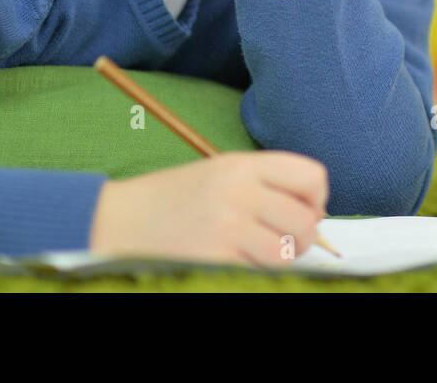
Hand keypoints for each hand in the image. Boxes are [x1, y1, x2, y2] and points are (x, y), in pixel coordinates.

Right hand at [88, 151, 329, 267]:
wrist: (119, 221)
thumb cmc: (175, 199)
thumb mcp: (221, 173)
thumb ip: (266, 185)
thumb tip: (314, 214)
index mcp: (243, 165)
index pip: (311, 177)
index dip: (317, 199)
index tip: (306, 209)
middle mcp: (239, 192)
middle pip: (305, 221)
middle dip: (302, 237)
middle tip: (281, 238)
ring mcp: (228, 227)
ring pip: (288, 252)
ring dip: (280, 258)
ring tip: (258, 251)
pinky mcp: (215, 259)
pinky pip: (259, 271)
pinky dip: (255, 270)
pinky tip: (236, 260)